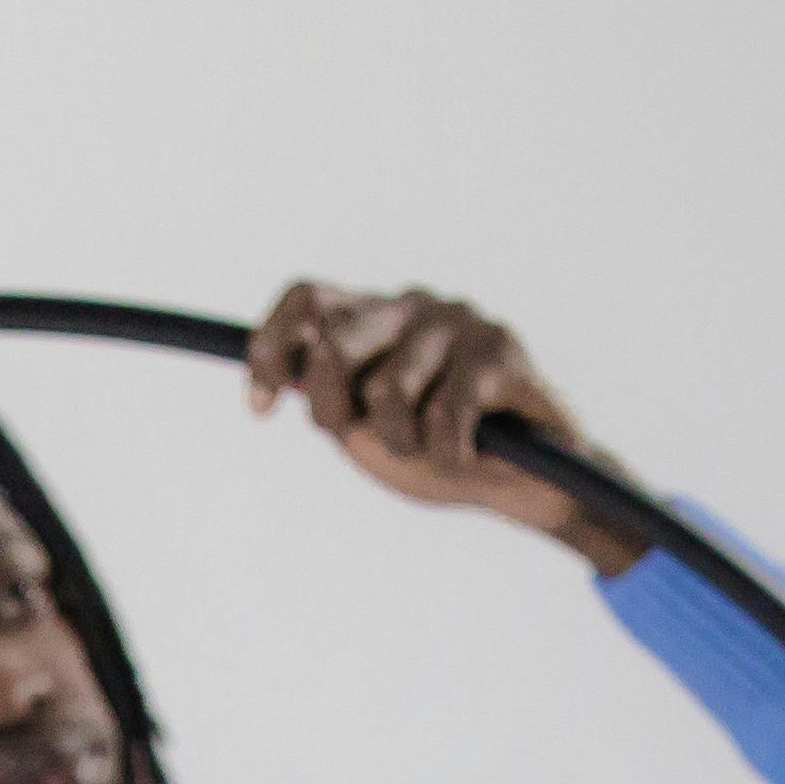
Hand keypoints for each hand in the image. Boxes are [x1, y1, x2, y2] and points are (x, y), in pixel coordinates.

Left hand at [242, 281, 628, 571]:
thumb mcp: (364, 429)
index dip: (271, 347)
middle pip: (335, 341)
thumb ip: (325, 397)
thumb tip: (293, 367)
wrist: (523, 486)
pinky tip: (466, 456)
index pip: (308, 298)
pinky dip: (445, 454)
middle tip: (365, 437)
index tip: (261, 408)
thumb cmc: (436, 454)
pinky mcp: (502, 352)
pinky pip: (444, 417)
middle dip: (334, 408)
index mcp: (374, 317)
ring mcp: (460, 323)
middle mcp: (414, 305)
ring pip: (387, 390)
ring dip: (401, 442)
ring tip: (429, 449)